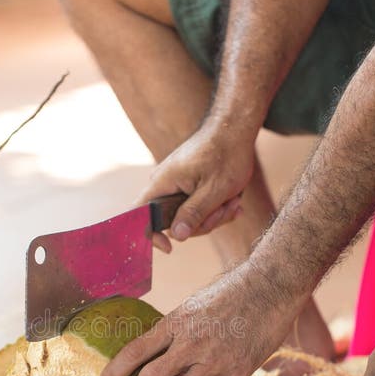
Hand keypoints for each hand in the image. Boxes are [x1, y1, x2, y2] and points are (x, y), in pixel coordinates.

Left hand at [95, 271, 291, 375]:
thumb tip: (164, 344)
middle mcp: (190, 344)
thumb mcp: (195, 303)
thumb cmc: (232, 289)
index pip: (136, 350)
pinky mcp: (238, 372)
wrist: (270, 284)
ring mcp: (214, 360)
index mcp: (176, 323)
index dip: (115, 371)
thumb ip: (180, 327)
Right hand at [138, 122, 254, 252]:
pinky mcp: (188, 186)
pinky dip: (215, 207)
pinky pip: (197, 207)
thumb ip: (194, 214)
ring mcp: (176, 185)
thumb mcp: (213, 190)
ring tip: (233, 200)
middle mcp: (164, 184)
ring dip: (214, 214)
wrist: (234, 127)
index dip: (150, 236)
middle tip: (226, 209)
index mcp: (162, 183)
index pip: (140, 216)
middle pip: (173, 222)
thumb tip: (177, 236)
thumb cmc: (226, 154)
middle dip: (203, 223)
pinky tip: (232, 200)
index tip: (170, 248)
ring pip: (189, 216)